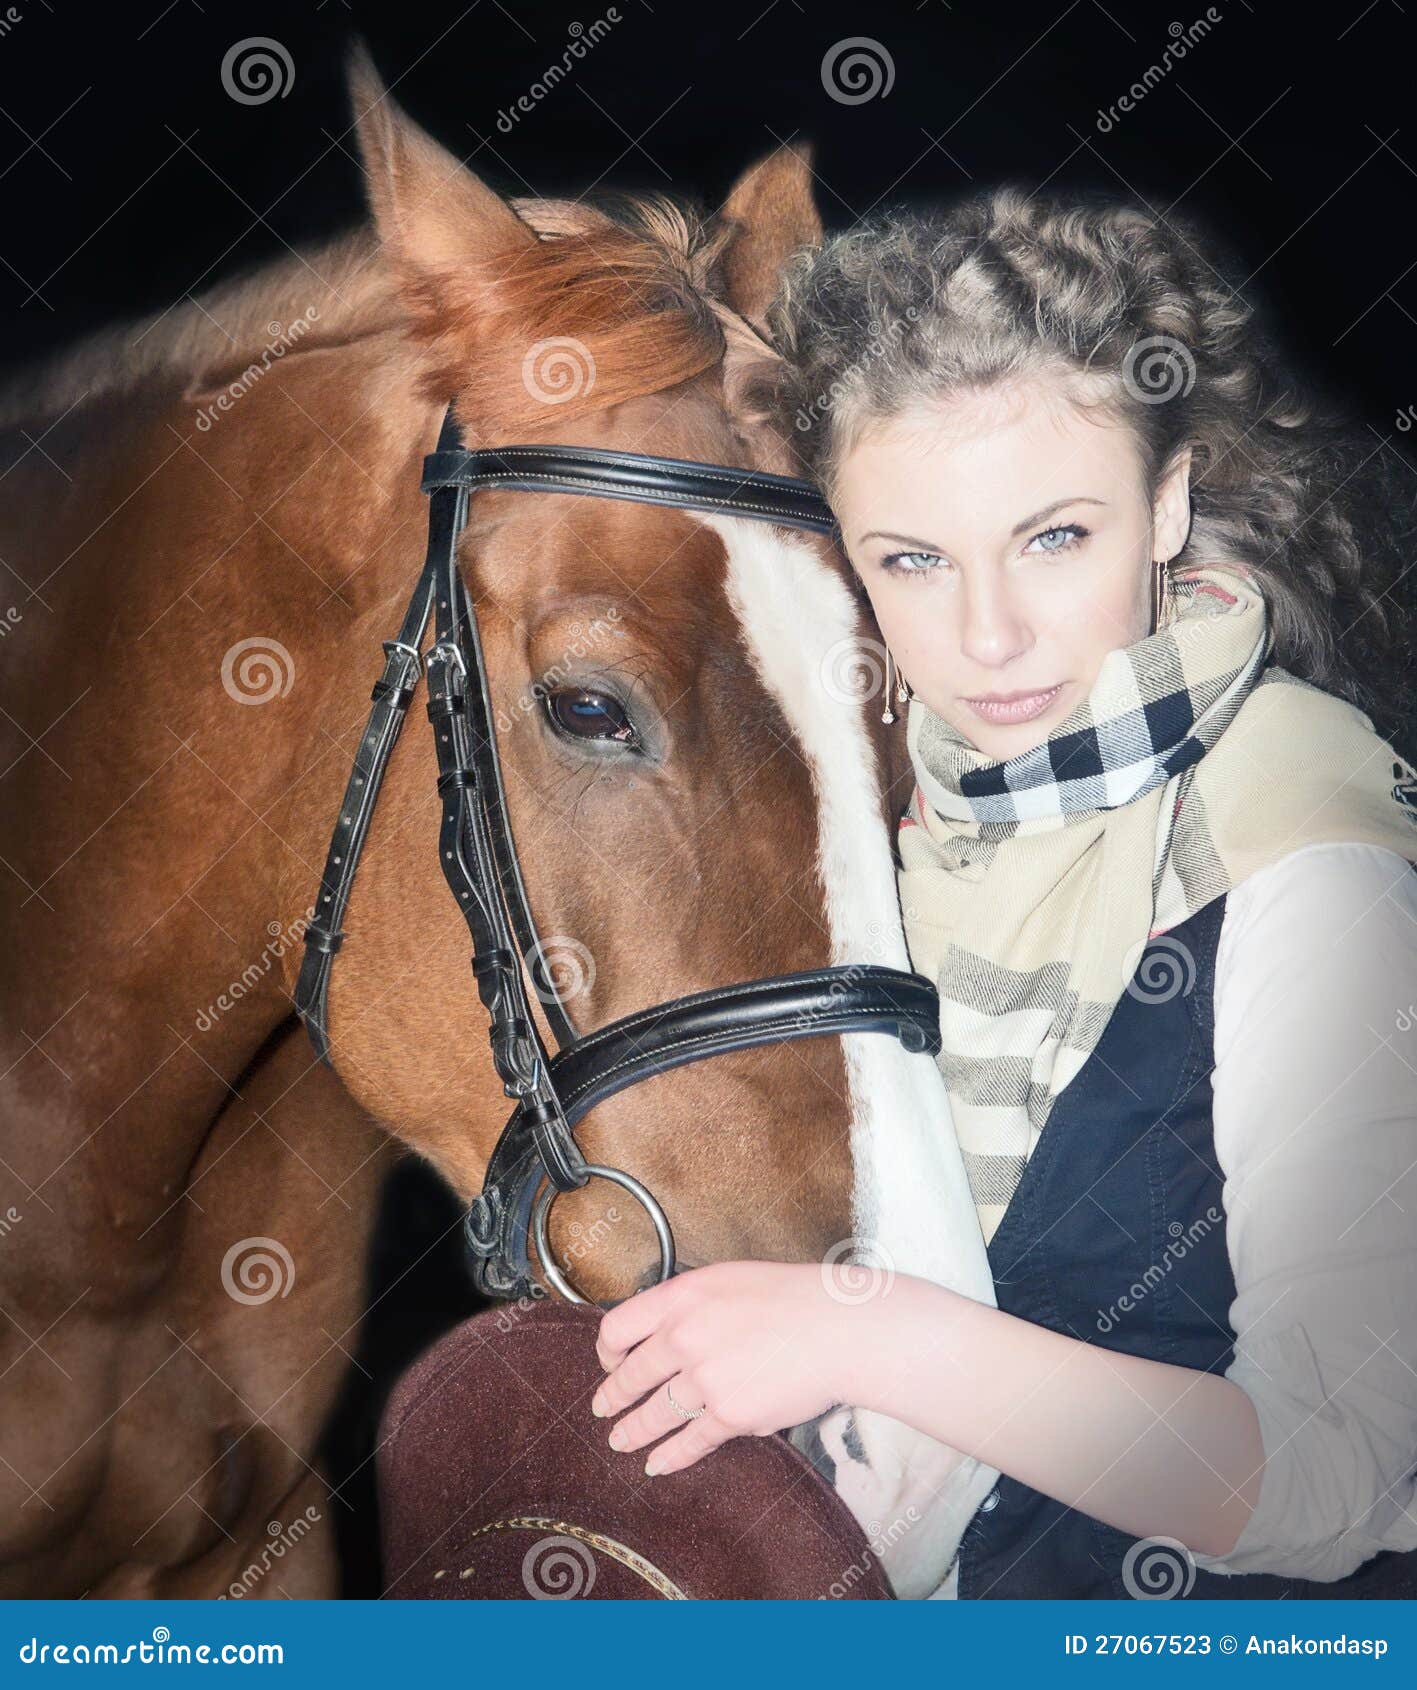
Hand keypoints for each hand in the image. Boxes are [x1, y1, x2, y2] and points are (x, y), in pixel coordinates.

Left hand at [591, 1259, 860, 1475]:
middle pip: (630, 1375)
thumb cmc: (794, 1299)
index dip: (606, 1351)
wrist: (838, 1327)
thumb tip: (664, 1330)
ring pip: (654, 1413)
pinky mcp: (729, 1414)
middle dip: (612, 1397)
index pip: (618, 1327)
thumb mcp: (728, 1280)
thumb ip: (690, 1304)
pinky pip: (690, 1441)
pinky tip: (659, 1462)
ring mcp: (705, 1379)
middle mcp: (684, 1336)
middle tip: (603, 1407)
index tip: (608, 1361)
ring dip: (633, 1431)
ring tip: (622, 1440)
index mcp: (681, 1297)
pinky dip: (671, 1456)